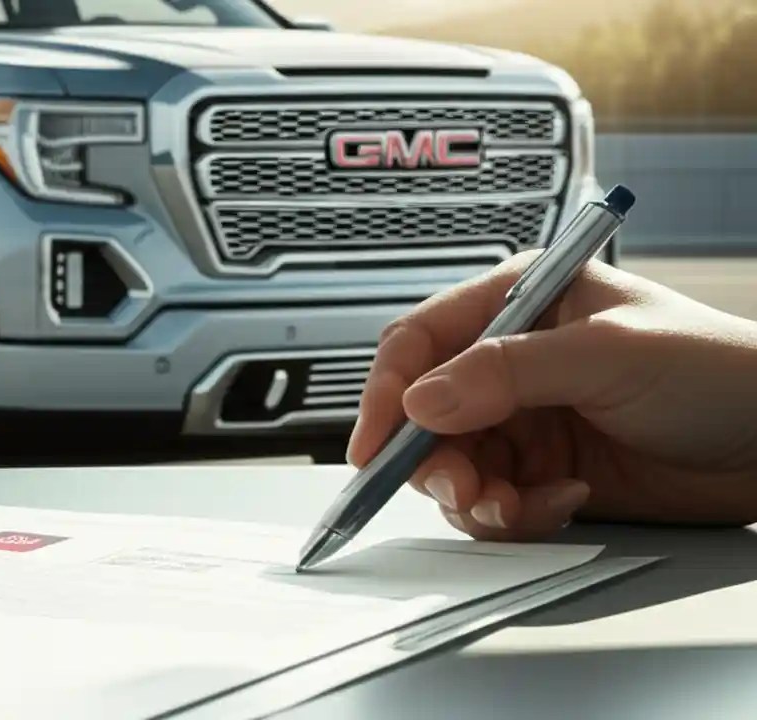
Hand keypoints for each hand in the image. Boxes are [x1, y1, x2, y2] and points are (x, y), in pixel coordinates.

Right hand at [348, 252, 756, 540]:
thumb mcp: (607, 354)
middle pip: (423, 415)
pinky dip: (516, 514)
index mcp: (517, 303)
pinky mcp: (543, 471)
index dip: (387, 392)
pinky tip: (564, 502)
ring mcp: (524, 419)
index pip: (420, 341)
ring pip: (452, 466)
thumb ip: (507, 374)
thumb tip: (422, 402)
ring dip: (476, 495)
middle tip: (463, 487)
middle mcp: (509, 361)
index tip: (373, 444)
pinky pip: (493, 502)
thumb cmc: (715, 368)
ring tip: (520, 503)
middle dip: (433, 459)